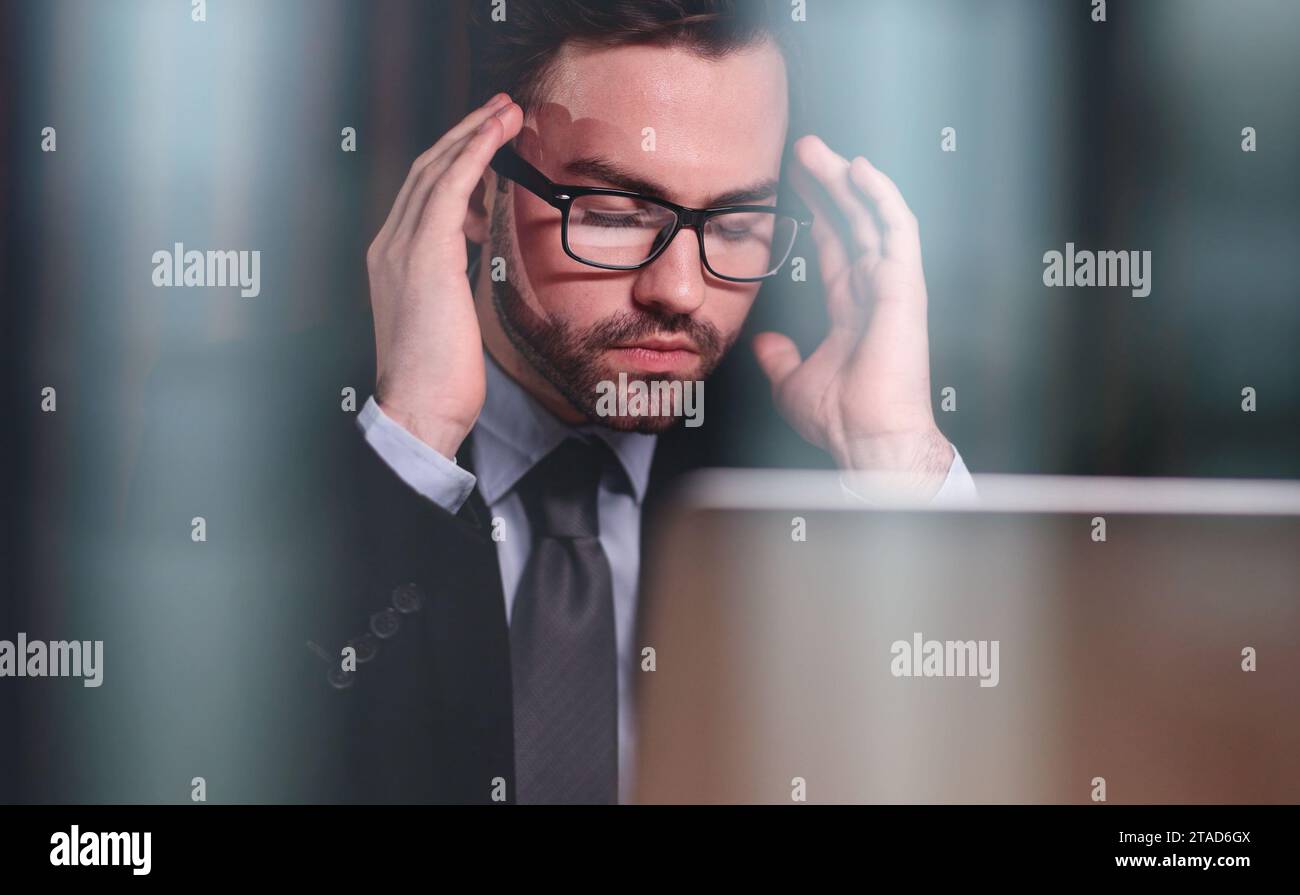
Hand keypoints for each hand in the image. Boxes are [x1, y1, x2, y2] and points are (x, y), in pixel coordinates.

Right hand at [366, 93, 521, 457]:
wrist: (420, 408)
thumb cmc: (439, 375)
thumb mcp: (449, 313)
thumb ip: (456, 273)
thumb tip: (478, 249)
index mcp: (393, 258)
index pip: (423, 193)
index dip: (456, 159)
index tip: (488, 139)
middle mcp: (389, 245)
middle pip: (425, 170)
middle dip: (464, 133)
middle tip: (501, 109)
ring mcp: (401, 248)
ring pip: (435, 170)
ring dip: (473, 134)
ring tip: (507, 113)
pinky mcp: (422, 257)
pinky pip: (447, 189)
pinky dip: (473, 155)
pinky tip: (496, 136)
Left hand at [752, 134, 953, 494]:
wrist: (868, 439)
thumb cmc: (842, 418)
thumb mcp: (793, 381)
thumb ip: (781, 358)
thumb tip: (767, 344)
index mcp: (852, 309)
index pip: (833, 246)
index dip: (816, 212)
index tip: (792, 184)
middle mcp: (874, 292)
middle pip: (851, 223)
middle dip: (828, 184)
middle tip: (803, 149)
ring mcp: (892, 286)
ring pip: (871, 217)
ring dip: (848, 180)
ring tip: (820, 150)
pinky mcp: (904, 286)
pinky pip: (896, 230)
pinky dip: (880, 197)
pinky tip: (860, 169)